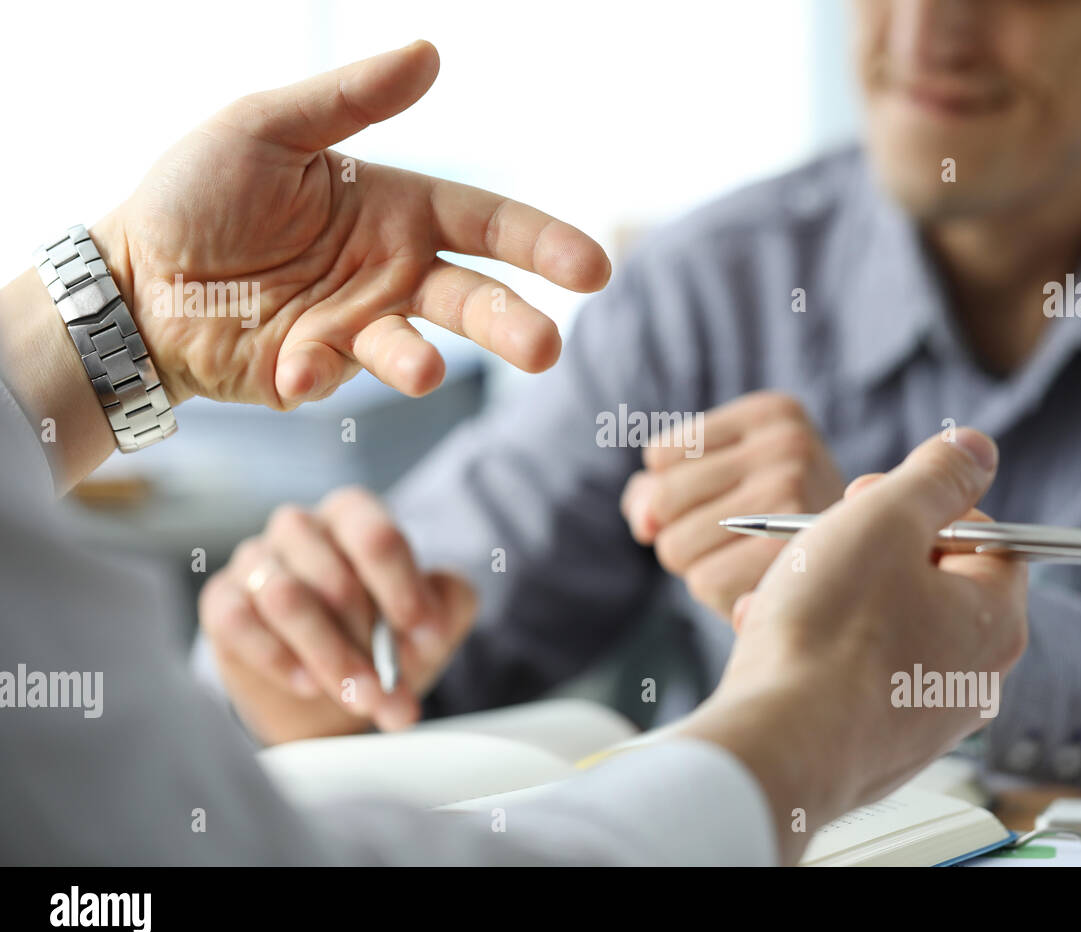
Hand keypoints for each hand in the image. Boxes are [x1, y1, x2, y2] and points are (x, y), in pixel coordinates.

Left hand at [95, 40, 609, 408]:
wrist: (134, 273)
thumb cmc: (199, 191)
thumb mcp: (266, 126)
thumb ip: (349, 100)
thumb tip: (430, 53)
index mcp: (396, 209)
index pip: (487, 225)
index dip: (542, 245)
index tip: (593, 270)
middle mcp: (392, 273)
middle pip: (473, 299)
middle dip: (514, 324)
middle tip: (546, 350)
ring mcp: (357, 327)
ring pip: (416, 349)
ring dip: (423, 362)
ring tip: (425, 369)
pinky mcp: (315, 371)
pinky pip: (331, 376)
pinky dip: (320, 374)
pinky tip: (293, 368)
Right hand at [199, 486, 476, 743]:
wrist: (324, 687)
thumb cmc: (382, 640)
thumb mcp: (430, 620)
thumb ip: (448, 605)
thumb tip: (430, 627)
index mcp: (353, 515)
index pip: (375, 535)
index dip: (402, 587)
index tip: (423, 633)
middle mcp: (301, 528)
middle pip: (333, 577)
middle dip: (367, 643)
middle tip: (389, 688)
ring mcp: (255, 560)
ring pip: (285, 597)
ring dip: (329, 656)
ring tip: (359, 695)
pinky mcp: (221, 599)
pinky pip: (239, 621)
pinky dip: (278, 658)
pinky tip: (308, 684)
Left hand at [619, 391, 843, 617]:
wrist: (854, 579)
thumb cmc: (772, 528)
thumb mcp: (721, 484)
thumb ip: (656, 492)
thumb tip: (644, 524)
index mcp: (771, 411)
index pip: (660, 456)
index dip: (679, 491)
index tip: (733, 499)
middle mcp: (787, 443)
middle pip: (662, 500)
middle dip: (681, 528)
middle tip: (737, 537)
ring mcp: (795, 497)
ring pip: (674, 545)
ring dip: (698, 563)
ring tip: (748, 558)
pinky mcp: (791, 556)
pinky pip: (702, 580)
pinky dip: (718, 592)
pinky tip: (756, 583)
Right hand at [676, 429, 1028, 863]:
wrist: (779, 746)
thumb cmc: (829, 632)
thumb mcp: (885, 520)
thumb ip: (936, 476)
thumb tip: (975, 449)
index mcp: (995, 617)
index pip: (987, 536)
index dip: (923, 503)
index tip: (868, 498)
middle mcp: (975, 676)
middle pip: (930, 582)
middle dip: (869, 551)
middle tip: (824, 541)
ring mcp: (926, 720)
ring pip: (882, 629)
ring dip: (831, 596)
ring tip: (783, 593)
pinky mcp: (876, 749)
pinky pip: (851, 678)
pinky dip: (815, 649)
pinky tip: (770, 637)